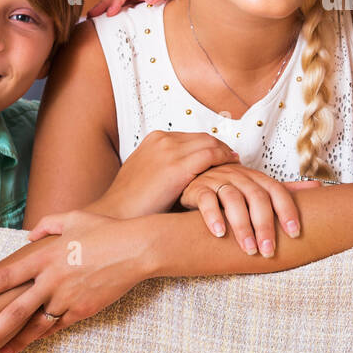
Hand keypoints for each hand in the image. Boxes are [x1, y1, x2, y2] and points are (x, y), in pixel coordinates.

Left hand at [0, 210, 149, 352]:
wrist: (137, 249)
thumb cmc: (106, 230)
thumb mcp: (74, 218)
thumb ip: (48, 224)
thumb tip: (30, 234)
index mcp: (45, 258)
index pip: (5, 277)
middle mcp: (52, 281)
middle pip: (15, 312)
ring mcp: (67, 298)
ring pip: (35, 326)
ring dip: (14, 343)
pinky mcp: (83, 310)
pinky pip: (57, 325)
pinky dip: (41, 333)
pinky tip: (27, 343)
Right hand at [82, 129, 238, 221]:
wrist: (116, 216)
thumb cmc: (132, 205)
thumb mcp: (146, 176)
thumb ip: (163, 169)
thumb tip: (181, 175)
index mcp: (154, 140)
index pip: (191, 137)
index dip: (209, 146)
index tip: (221, 156)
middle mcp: (162, 140)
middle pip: (203, 138)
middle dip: (220, 148)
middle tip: (234, 159)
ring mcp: (170, 150)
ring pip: (210, 144)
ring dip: (226, 154)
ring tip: (237, 166)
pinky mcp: (178, 166)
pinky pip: (211, 156)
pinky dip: (225, 160)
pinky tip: (233, 171)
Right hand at [86, 0, 189, 17]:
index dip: (114, 2)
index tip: (108, 15)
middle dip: (101, 5)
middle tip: (90, 17)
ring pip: (115, 1)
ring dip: (103, 9)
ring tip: (92, 21)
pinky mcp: (140, 7)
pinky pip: (123, 9)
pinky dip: (112, 14)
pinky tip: (106, 25)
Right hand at [179, 165, 322, 256]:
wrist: (195, 179)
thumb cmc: (233, 189)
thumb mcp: (258, 189)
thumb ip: (285, 190)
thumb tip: (318, 187)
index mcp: (258, 178)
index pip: (277, 191)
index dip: (287, 211)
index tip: (295, 233)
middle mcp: (240, 176)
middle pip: (256, 198)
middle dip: (265, 225)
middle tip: (269, 251)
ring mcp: (218, 180)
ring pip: (233, 199)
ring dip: (242, 225)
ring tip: (249, 248)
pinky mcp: (198, 188)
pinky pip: (206, 200)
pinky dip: (213, 216)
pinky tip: (220, 233)